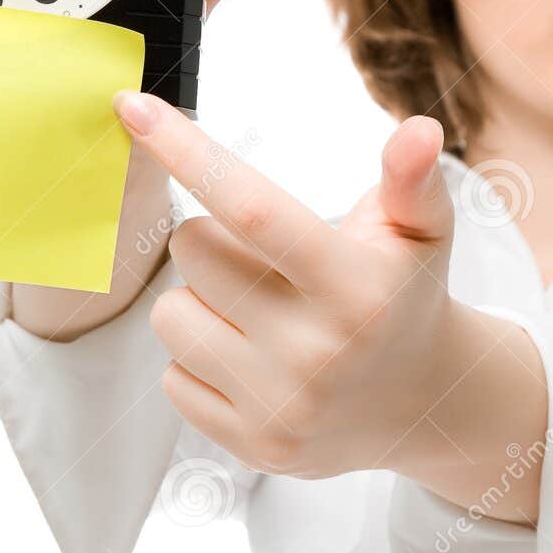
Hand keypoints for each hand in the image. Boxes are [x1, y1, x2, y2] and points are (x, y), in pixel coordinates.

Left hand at [115, 91, 546, 514]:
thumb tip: (419, 129)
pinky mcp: (253, 445)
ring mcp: (282, 405)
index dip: (188, 152)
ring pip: (171, 316)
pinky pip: (172, 378)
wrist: (420, 404)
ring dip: (198, 300)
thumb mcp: (420, 230)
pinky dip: (199, 360)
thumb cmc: (402, 294)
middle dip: (209, 238)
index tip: (132, 108)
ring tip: (252, 309)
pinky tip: (250, 360)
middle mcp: (317, 351)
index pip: (253, 209)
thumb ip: (412, 178)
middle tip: (257, 257)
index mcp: (355, 287)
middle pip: (192, 252)